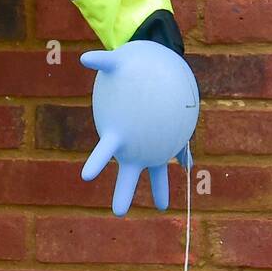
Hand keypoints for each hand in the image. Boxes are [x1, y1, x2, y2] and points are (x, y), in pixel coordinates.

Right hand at [80, 40, 199, 215]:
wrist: (144, 67)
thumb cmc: (126, 69)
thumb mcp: (115, 63)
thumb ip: (103, 62)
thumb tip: (84, 57)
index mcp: (116, 133)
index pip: (102, 151)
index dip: (96, 163)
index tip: (86, 176)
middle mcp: (131, 143)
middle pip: (126, 172)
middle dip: (123, 192)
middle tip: (118, 213)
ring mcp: (149, 141)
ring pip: (154, 168)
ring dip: (158, 187)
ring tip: (161, 207)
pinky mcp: (167, 135)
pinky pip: (176, 149)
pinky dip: (181, 156)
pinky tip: (186, 167)